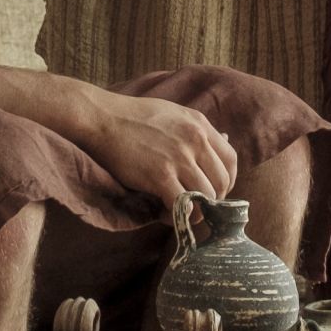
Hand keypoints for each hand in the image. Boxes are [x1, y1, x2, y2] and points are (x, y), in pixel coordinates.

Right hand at [67, 87, 239, 216]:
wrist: (100, 118)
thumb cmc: (131, 117)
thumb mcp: (173, 113)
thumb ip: (196, 130)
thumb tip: (224, 139)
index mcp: (200, 124)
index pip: (231, 159)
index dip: (227, 181)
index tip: (215, 191)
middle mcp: (195, 139)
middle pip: (222, 181)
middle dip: (213, 201)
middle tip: (196, 207)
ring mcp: (179, 157)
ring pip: (206, 197)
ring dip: (196, 212)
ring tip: (180, 213)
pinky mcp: (160, 175)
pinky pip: (183, 206)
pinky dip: (179, 217)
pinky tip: (167, 216)